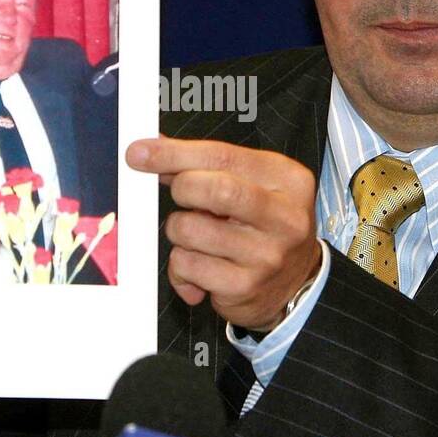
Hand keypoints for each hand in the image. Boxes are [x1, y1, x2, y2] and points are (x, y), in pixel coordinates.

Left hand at [126, 136, 320, 330]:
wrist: (297, 282)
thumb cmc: (264, 225)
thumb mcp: (250, 184)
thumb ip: (208, 165)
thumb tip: (155, 149)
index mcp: (287, 180)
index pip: (224, 156)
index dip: (176, 153)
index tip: (141, 153)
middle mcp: (284, 218)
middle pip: (214, 190)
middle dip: (182, 188)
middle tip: (181, 194)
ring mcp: (266, 256)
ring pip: (190, 229)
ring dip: (179, 230)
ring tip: (199, 236)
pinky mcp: (244, 287)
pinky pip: (186, 265)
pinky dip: (180, 264)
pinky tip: (201, 266)